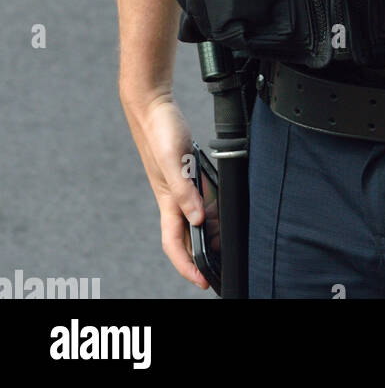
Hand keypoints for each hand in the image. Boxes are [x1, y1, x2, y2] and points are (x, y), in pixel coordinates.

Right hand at [123, 94, 209, 290]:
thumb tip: (198, 219)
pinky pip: (200, 197)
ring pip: (195, 217)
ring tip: (228, 242)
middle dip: (201, 255)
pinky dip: (212, 207)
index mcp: (168, 201)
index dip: (186, 266)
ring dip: (210, 231)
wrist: (153, 106)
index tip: (202, 281)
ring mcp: (180, 185)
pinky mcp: (187, 172)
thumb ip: (185, 192)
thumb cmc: (159, 132)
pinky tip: (223, 206)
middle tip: (221, 266)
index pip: (174, 244)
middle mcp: (174, 197)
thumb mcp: (174, 162)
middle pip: (187, 236)